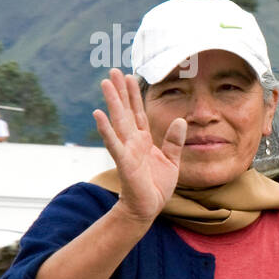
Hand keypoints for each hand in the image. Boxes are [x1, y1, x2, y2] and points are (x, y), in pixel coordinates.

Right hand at [92, 68, 184, 223]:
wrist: (148, 208)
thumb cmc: (157, 185)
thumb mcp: (172, 160)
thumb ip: (175, 140)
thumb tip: (180, 120)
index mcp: (144, 139)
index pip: (138, 112)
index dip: (134, 94)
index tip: (129, 76)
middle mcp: (133, 141)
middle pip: (125, 111)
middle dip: (120, 91)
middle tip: (112, 70)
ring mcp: (127, 150)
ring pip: (118, 121)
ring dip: (112, 102)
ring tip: (105, 83)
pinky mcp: (124, 162)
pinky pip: (114, 144)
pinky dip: (106, 129)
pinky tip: (98, 114)